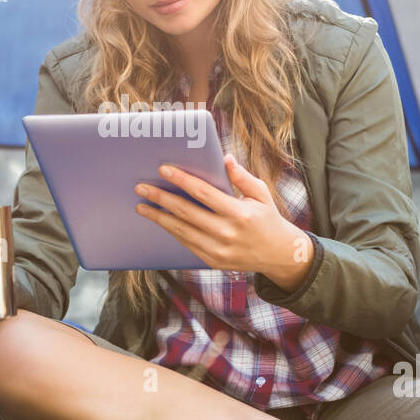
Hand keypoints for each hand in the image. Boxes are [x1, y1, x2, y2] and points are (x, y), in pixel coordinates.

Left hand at [133, 155, 312, 285]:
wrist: (278, 255)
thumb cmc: (268, 218)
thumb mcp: (261, 194)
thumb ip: (242, 177)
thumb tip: (225, 158)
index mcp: (239, 213)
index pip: (203, 193)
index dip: (181, 180)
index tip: (163, 169)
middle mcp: (227, 233)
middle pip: (186, 212)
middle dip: (161, 199)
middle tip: (141, 188)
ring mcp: (219, 250)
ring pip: (181, 231)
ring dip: (159, 218)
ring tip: (142, 206)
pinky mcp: (213, 261)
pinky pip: (186, 243)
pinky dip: (172, 231)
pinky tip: (161, 220)